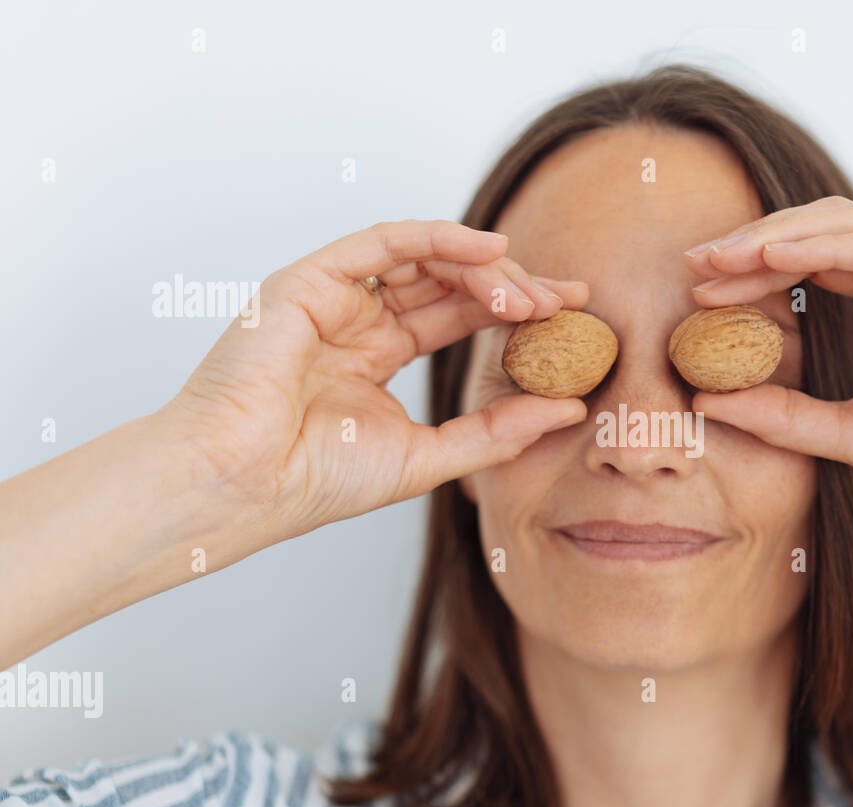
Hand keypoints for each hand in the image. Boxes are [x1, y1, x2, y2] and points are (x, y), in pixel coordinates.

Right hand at [157, 219, 588, 538]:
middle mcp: (356, 320)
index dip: (515, 313)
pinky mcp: (309, 280)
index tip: (572, 318)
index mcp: (376, 357)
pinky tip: (491, 253)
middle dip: (514, 287)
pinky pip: (384, 243)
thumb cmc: (317, 481)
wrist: (244, 485)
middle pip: (449, 285)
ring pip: (424, 260)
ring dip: (485, 271)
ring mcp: (333, 298)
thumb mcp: (432, 456)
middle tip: (570, 299)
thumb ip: (500, 431)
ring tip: (532, 296)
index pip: (457, 319)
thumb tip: (573, 409)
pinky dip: (440, 239)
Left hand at [682, 197, 852, 588]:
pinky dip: (829, 245)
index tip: (699, 288)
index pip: (820, 261)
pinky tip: (774, 256)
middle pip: (829, 232)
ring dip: (782, 235)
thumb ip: (786, 416)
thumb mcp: (852, 434)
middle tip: (696, 263)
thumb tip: (708, 400)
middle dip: (758, 243)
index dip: (756, 267)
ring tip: (723, 258)